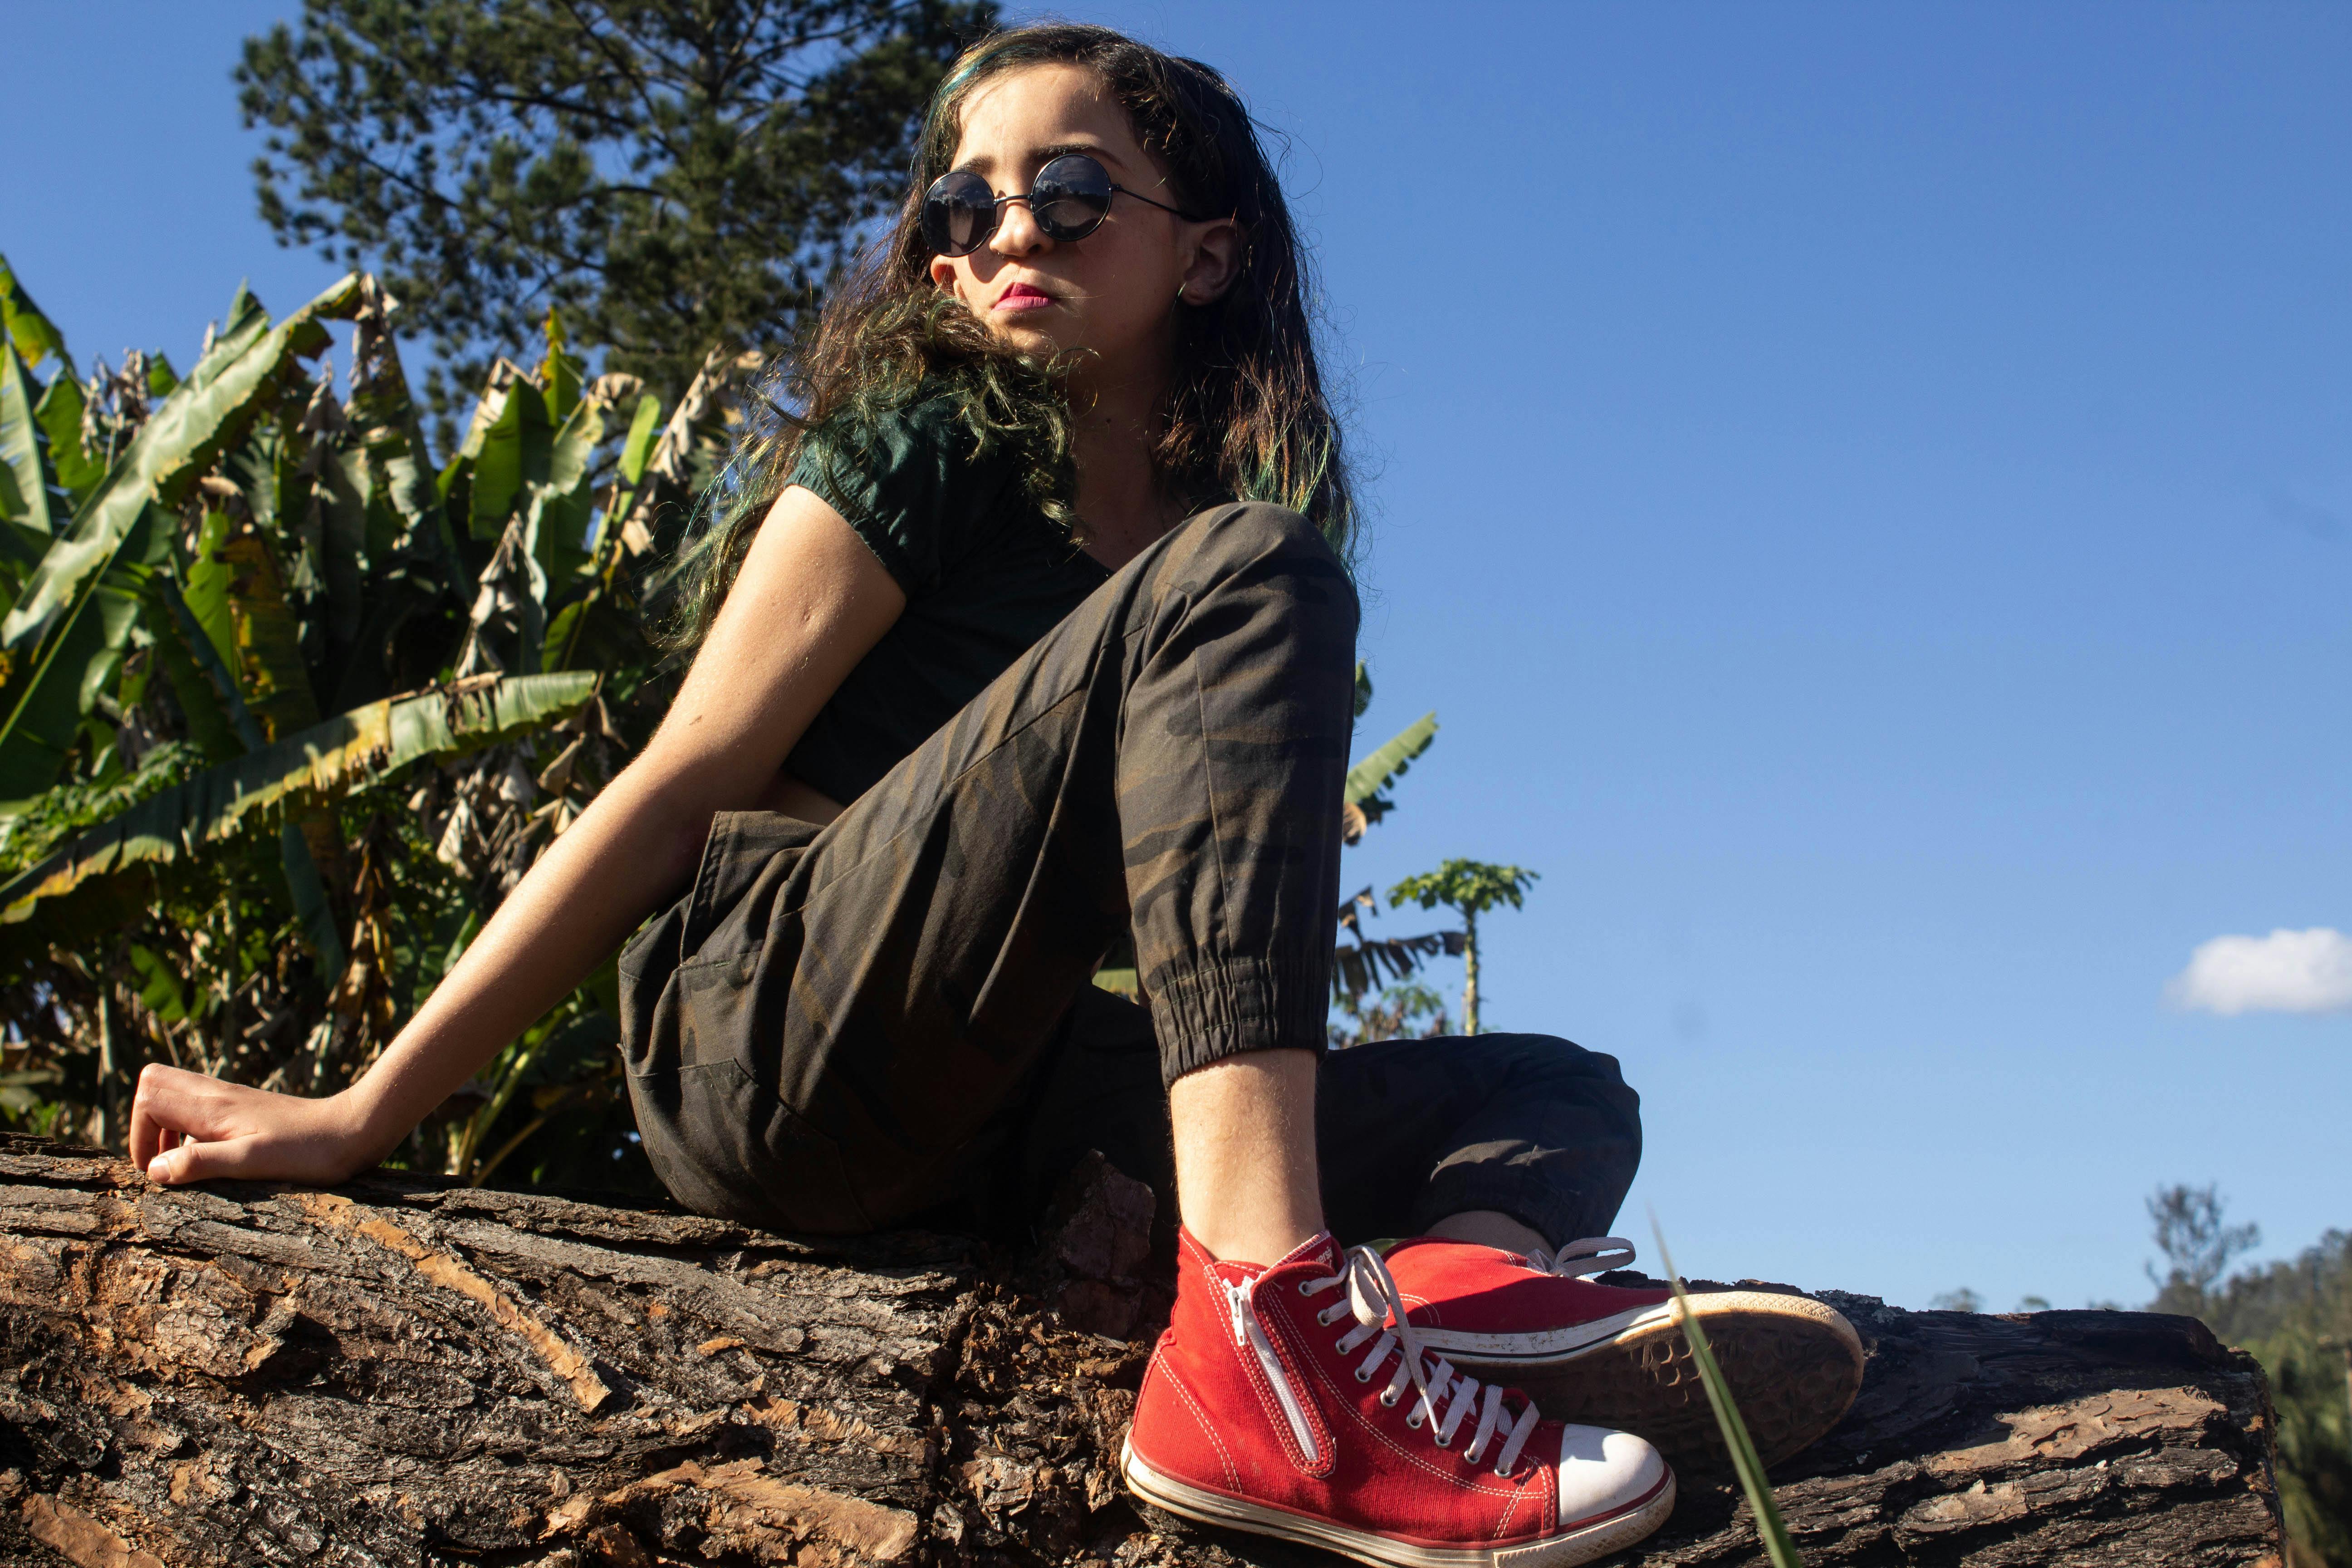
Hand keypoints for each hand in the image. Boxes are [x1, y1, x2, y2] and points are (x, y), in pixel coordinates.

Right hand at [129, 1064, 384, 1186]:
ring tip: (183, 1166)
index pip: (147, 1097)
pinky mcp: (247, 1110)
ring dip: (166, 1129)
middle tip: (161, 1164)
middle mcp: (219, 1096)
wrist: (355, 1131)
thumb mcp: (252, 1161)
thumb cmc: (308, 1150)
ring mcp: (233, 1101)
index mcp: (214, 1107)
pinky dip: (191, 1132)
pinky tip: (214, 1159)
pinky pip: (201, 1110)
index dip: (137, 1134)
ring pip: (178, 1096)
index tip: (155, 1171)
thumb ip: (201, 1162)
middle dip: (144, 1123)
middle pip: (156, 1084)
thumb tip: (155, 1170)